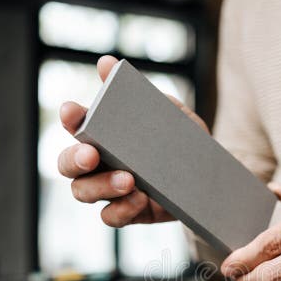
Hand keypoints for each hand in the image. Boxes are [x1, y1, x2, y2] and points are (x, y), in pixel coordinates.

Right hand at [57, 55, 209, 226]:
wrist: (212, 178)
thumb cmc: (183, 141)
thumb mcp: (171, 114)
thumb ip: (141, 92)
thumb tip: (106, 64)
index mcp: (104, 134)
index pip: (76, 125)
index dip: (69, 118)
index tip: (72, 111)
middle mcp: (99, 163)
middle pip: (67, 164)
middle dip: (74, 158)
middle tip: (92, 154)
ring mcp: (110, 190)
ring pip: (83, 192)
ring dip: (101, 186)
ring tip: (129, 180)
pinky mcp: (128, 212)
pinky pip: (110, 217)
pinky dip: (120, 210)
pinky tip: (139, 199)